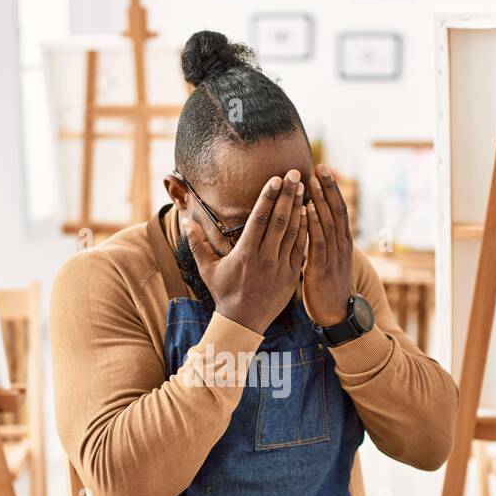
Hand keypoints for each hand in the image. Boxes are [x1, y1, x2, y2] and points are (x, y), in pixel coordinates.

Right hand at [183, 169, 306, 333]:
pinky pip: (301, 248)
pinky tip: (310, 212)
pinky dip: (306, 229)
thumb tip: (186, 220)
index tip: (276, 179)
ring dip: (299, 208)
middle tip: (295, 173)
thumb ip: (198, 243)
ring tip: (303, 187)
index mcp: (245, 254)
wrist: (243, 321)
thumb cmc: (224, 292)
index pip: (259, 219)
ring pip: (293, 232)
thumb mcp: (207, 269)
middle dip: (288, 195)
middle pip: (279, 221)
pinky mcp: (292, 275)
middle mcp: (265, 259)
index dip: (268, 197)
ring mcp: (281, 267)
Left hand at [303, 163, 353, 325]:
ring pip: (328, 222)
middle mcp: (340, 245)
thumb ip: (321, 241)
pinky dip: (314, 223)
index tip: (323, 169)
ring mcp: (333, 256)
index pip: (338, 209)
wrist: (336, 313)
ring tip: (312, 181)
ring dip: (321, 200)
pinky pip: (318, 242)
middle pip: (336, 210)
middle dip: (328, 188)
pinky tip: (308, 209)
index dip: (332, 189)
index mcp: (342, 242)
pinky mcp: (321, 268)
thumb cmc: (327, 286)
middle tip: (320, 166)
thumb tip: (311, 224)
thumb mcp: (327, 260)